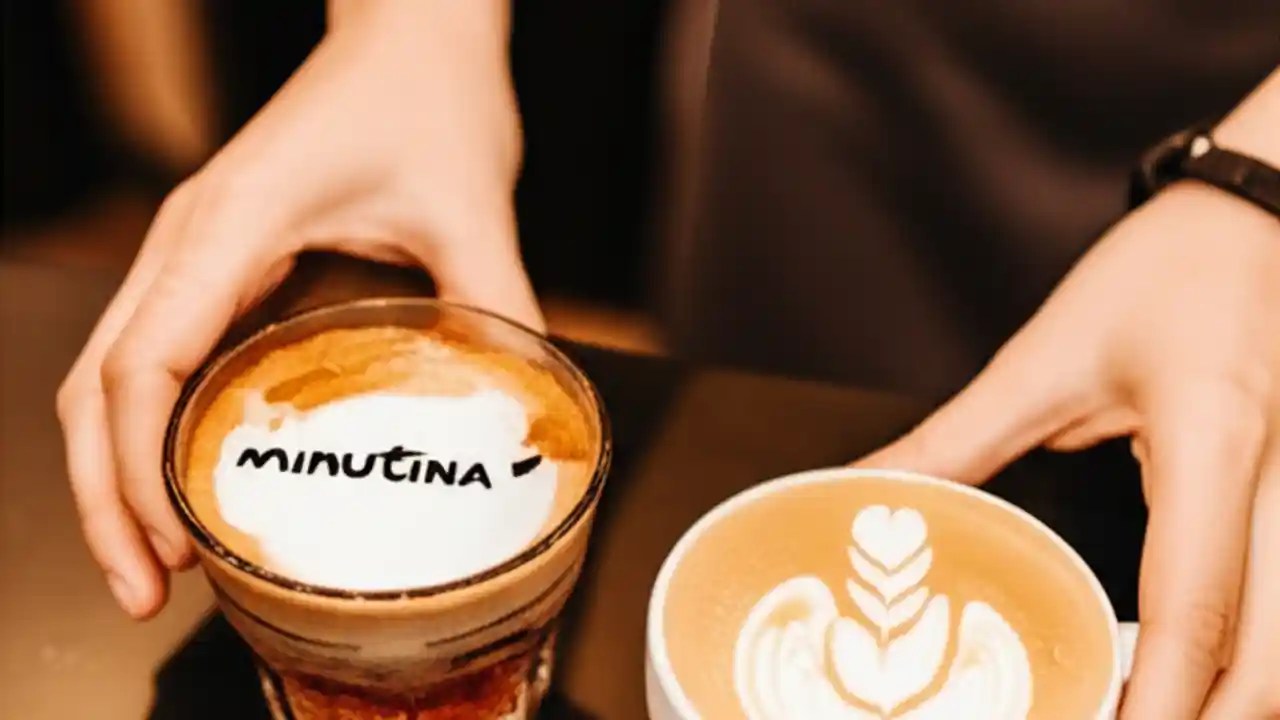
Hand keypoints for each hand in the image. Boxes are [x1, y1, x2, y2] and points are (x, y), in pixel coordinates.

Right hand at [56, 1, 535, 618]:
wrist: (412, 33)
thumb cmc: (429, 96)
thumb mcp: (471, 203)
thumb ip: (498, 303)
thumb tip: (528, 408)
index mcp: (232, 223)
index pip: (146, 360)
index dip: (141, 468)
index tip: (180, 545)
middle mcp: (190, 240)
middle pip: (98, 385)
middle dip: (106, 499)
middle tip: (146, 593)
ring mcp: (194, 250)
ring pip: (110, 375)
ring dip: (115, 473)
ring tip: (154, 565)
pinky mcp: (220, 260)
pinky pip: (156, 356)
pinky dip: (151, 432)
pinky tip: (190, 488)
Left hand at [860, 182, 1279, 717]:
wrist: (1266, 211)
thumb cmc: (1163, 270)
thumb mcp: (1048, 356)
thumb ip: (954, 439)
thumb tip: (864, 493)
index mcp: (1214, 446)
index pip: (1193, 609)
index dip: (1153, 700)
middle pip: (1272, 664)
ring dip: (1228, 702)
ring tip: (1137, 715)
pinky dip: (1245, 664)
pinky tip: (1186, 677)